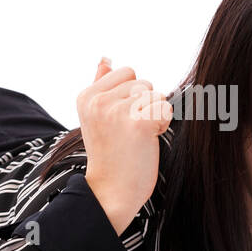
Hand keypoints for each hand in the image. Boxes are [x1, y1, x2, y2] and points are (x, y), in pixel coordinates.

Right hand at [78, 57, 174, 234]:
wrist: (110, 192)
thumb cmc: (110, 155)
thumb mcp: (97, 117)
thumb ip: (101, 85)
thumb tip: (106, 58)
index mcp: (87, 95)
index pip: (127, 72)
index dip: (133, 96)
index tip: (122, 121)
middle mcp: (98, 100)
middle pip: (144, 83)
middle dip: (145, 106)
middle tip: (131, 133)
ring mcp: (116, 110)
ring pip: (156, 94)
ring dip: (155, 116)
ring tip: (138, 137)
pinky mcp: (137, 122)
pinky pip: (165, 108)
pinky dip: (162, 124)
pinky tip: (148, 140)